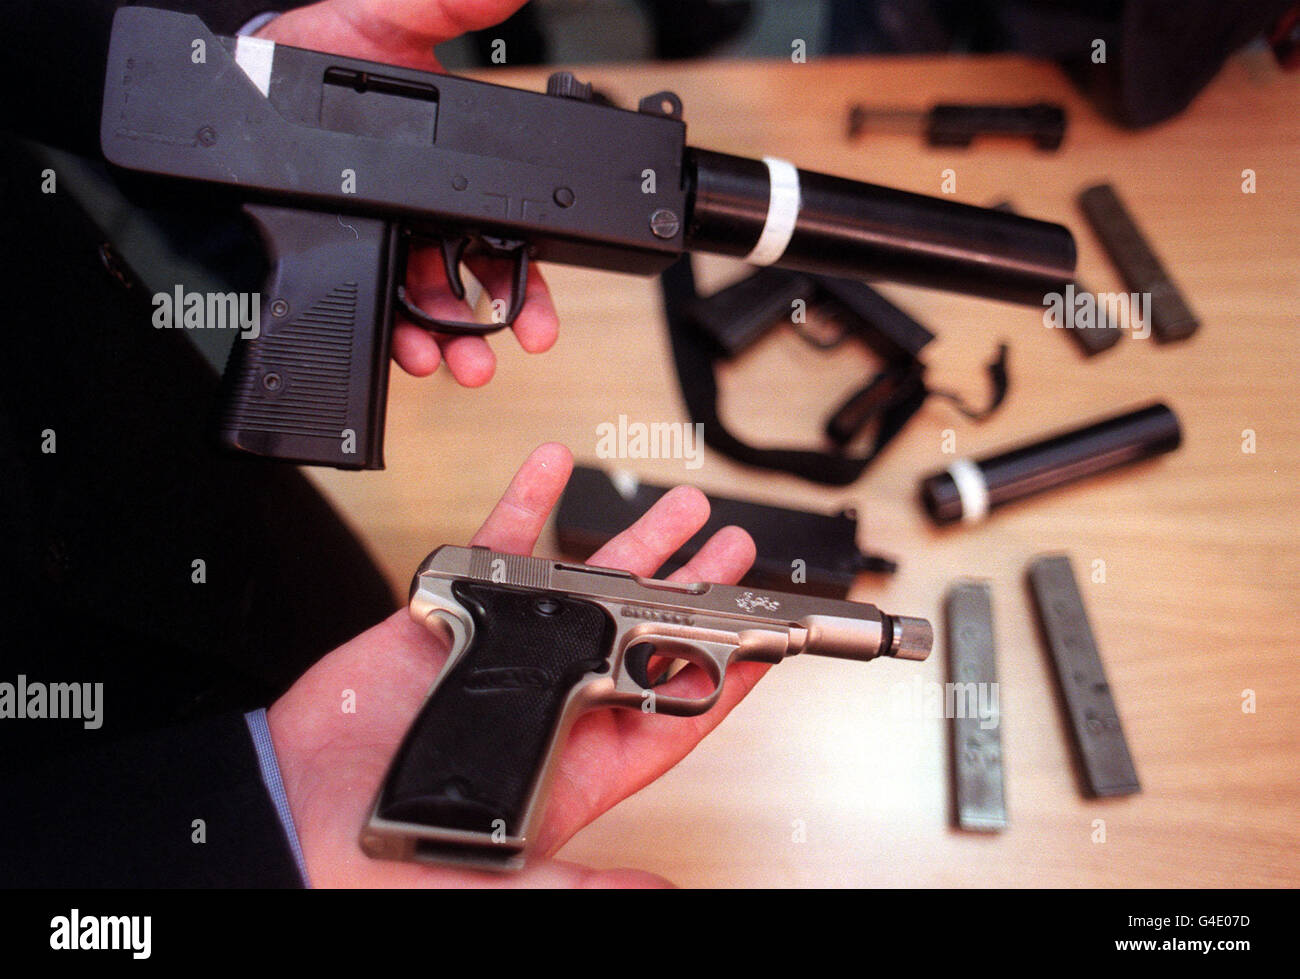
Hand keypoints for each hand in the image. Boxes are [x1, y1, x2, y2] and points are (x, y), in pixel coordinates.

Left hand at [256, 1, 557, 385]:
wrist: (247, 71)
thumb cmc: (322, 48)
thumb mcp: (392, 18)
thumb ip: (447, 7)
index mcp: (452, 169)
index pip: (506, 232)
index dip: (528, 279)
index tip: (541, 315)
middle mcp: (423, 212)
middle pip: (476, 284)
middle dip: (501, 325)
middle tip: (516, 343)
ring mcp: (380, 236)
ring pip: (427, 308)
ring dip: (452, 342)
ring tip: (462, 362)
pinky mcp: (337, 249)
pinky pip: (371, 307)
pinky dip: (395, 339)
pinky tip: (408, 349)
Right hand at [267, 443, 761, 885]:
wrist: (294, 816)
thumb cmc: (382, 860)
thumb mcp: (502, 883)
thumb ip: (585, 886)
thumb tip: (661, 893)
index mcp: (580, 759)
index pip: (673, 706)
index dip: (724, 670)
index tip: (766, 636)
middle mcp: (555, 698)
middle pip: (646, 629)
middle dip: (694, 587)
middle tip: (730, 547)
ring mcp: (508, 652)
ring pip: (587, 582)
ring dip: (631, 542)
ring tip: (675, 509)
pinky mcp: (455, 616)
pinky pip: (500, 548)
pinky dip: (526, 505)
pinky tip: (551, 470)